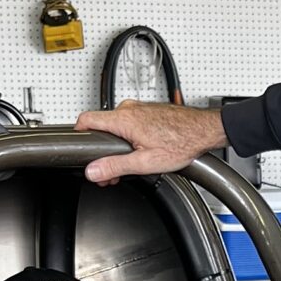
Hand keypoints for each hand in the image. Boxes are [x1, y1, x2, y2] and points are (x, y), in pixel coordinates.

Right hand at [76, 100, 227, 184]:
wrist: (203, 131)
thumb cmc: (182, 142)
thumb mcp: (145, 162)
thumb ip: (115, 166)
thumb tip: (93, 170)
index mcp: (123, 119)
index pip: (86, 119)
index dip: (78, 135)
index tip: (79, 149)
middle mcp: (129, 109)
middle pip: (101, 128)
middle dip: (102, 151)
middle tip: (110, 172)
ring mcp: (139, 108)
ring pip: (116, 127)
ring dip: (117, 147)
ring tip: (130, 164)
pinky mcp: (147, 112)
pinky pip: (129, 124)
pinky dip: (128, 139)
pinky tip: (140, 151)